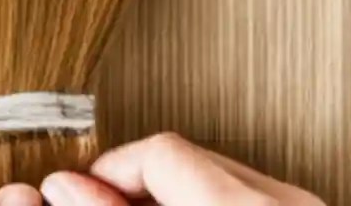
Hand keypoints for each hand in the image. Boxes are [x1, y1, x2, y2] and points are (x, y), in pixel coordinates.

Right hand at [40, 132, 325, 204]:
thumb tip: (67, 190)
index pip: (160, 150)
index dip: (107, 170)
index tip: (73, 195)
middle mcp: (283, 198)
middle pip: (188, 160)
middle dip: (134, 184)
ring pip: (218, 179)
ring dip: (168, 196)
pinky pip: (247, 196)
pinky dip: (206, 204)